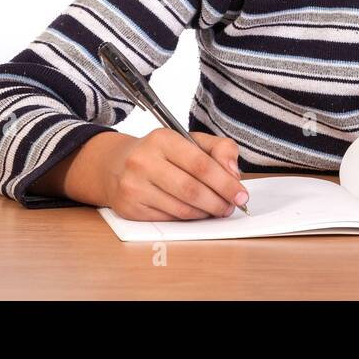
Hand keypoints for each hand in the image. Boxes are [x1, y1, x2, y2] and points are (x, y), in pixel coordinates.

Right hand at [96, 128, 247, 220]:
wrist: (116, 165)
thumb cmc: (161, 153)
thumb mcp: (190, 141)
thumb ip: (219, 149)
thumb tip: (234, 173)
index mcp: (162, 139)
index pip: (201, 165)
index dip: (226, 183)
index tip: (241, 194)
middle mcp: (144, 161)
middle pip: (192, 190)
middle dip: (218, 202)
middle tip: (230, 206)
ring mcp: (134, 186)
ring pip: (181, 208)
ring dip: (205, 213)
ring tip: (215, 209)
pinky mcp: (129, 208)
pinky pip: (169, 219)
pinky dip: (188, 218)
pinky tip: (195, 212)